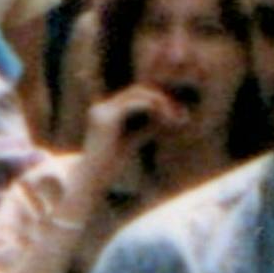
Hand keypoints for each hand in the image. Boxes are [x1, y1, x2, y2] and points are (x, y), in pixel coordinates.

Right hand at [82, 84, 167, 206]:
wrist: (93, 181)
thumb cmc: (110, 166)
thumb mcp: (134, 141)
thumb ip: (146, 127)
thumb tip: (167, 116)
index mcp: (106, 111)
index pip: (135, 96)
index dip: (156, 101)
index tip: (176, 114)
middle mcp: (102, 107)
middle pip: (138, 91)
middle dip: (161, 100)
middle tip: (180, 114)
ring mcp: (103, 111)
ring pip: (138, 94)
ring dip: (160, 102)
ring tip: (175, 117)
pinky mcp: (107, 118)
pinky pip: (135, 104)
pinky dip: (153, 108)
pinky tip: (166, 119)